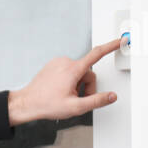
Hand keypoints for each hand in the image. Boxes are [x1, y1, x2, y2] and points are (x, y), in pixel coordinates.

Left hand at [7, 37, 121, 125]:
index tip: (121, 40)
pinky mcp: (53, 65)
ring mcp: (58, 63)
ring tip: (67, 97)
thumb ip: (96, 101)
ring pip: (79, 73)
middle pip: (88, 73)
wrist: (26, 103)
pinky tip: (61, 91)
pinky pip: (69, 72)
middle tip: (78, 100)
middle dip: (87, 87)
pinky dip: (70, 81)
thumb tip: (111, 96)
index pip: (97, 54)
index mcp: (72, 69)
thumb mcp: (75, 107)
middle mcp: (65, 62)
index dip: (111, 47)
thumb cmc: (46, 104)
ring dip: (78, 85)